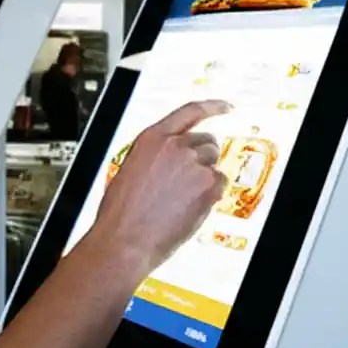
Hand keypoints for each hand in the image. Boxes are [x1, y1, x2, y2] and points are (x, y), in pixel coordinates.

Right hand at [89, 100, 230, 275]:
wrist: (125, 241)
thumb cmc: (121, 213)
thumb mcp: (132, 170)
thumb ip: (157, 158)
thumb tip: (174, 163)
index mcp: (152, 138)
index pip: (189, 112)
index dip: (212, 107)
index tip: (226, 107)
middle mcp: (175, 146)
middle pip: (207, 142)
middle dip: (203, 158)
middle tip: (191, 181)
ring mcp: (194, 165)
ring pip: (214, 165)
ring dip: (206, 178)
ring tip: (184, 199)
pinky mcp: (207, 186)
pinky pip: (220, 184)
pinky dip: (212, 195)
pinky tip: (191, 208)